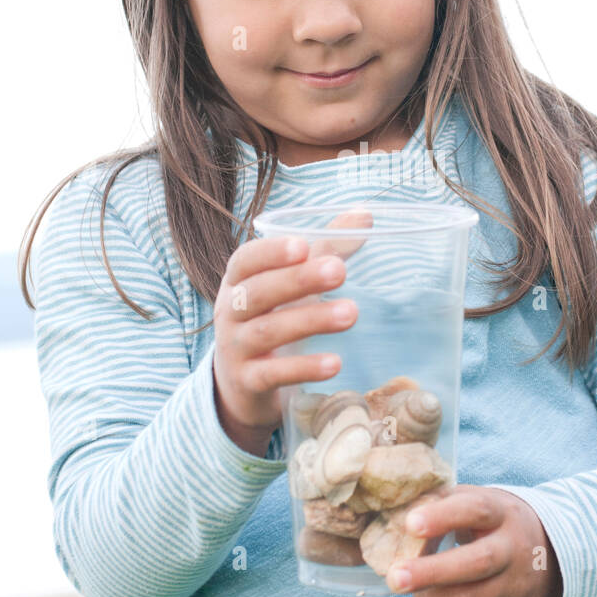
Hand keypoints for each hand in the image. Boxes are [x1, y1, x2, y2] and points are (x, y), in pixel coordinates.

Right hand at [212, 209, 372, 455]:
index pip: (246, 260)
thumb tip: (365, 214)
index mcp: (239, 280)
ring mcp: (236, 348)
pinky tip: (334, 363)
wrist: (242, 382)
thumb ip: (326, 249)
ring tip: (350, 313)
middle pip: (259, 292)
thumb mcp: (292, 283)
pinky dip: (303, 368)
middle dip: (298, 280)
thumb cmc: (273, 316)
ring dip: (310, 321)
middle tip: (339, 271)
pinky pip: (273, 374)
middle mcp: (230, 311)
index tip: (303, 245)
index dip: (271, 252)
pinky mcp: (248, 381)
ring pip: (268, 331)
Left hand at [385, 485, 563, 596]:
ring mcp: (513, 584)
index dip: (442, 517)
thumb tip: (395, 518)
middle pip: (477, 563)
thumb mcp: (474, 500)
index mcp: (501, 512)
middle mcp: (512, 549)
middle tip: (394, 577)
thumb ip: (438, 502)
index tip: (410, 524)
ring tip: (407, 585)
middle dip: (431, 572)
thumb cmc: (491, 522)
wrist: (546, 553)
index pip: (476, 510)